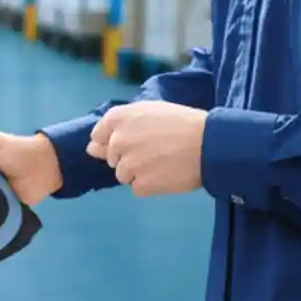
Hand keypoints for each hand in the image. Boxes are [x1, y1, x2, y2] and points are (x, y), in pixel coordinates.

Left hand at [87, 101, 205, 197]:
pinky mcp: (142, 184)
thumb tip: (91, 149)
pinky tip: (166, 174)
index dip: (115, 141)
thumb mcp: (148, 112)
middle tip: (155, 151)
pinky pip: (138, 188)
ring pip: (123, 175)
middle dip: (128, 157)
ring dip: (139, 172)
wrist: (210, 143)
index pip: (98, 136)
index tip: (134, 142)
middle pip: (112, 158)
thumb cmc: (181, 122)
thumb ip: (116, 127)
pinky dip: (150, 185)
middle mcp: (118, 141)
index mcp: (118, 118)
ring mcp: (129, 164)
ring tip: (163, 162)